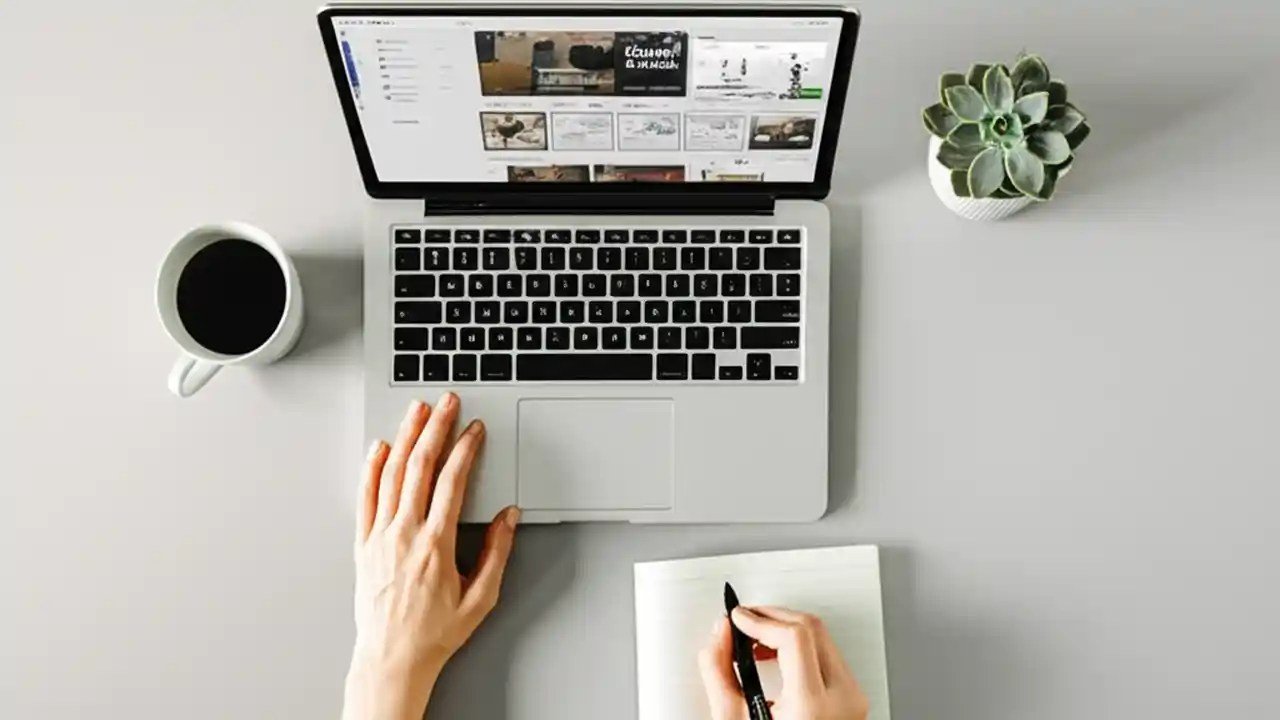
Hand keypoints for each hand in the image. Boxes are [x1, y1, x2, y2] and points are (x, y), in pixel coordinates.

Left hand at [343, 394, 519, 719]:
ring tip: (415, 412)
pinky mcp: (362, 544)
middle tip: (445, 403)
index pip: (452, 482)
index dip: (465, 450)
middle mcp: (404, 535)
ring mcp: (379, 537)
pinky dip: (371, 468)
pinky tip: (378, 448)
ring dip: (404, 437)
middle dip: (435, 428)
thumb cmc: (434, 633)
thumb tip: (509, 516)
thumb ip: (498, 552)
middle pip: (420, 466)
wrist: (391, 659)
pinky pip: (365, 497)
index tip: (474, 430)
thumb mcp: (481, 597)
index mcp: (435, 545)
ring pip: (391, 474)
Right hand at [699, 606, 868, 719]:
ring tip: (756, 641)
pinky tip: (777, 655)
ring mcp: (853, 700)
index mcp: (813, 706)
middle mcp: (843, 699)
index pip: (793, 636)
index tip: (738, 618)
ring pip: (823, 639)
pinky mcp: (853, 701)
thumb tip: (719, 637)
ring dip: (787, 631)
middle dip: (772, 617)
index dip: (760, 618)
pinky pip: (830, 658)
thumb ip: (720, 672)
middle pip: (812, 629)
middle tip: (744, 621)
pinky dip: (802, 648)